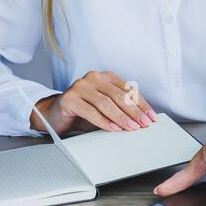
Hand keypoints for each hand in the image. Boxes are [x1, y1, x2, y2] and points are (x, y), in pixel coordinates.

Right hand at [29, 70, 156, 136]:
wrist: (54, 115)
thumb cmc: (83, 112)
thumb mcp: (105, 109)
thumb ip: (120, 109)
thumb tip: (141, 119)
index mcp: (105, 77)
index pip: (128, 90)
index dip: (141, 104)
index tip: (150, 117)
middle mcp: (93, 78)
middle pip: (118, 95)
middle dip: (133, 111)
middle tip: (143, 123)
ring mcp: (80, 86)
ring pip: (106, 103)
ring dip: (121, 117)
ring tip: (130, 127)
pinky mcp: (69, 98)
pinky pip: (90, 111)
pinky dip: (103, 121)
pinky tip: (113, 128)